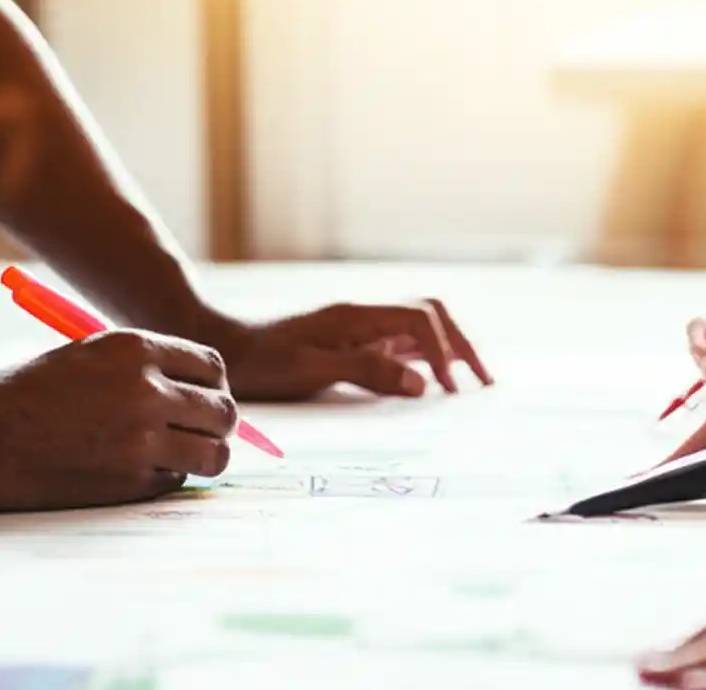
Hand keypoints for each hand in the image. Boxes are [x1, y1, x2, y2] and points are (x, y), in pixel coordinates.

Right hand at [0, 330, 236, 510]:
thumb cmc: (28, 395)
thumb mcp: (91, 357)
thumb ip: (147, 367)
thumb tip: (207, 391)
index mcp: (136, 348)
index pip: (213, 367)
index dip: (214, 387)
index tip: (202, 400)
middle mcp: (146, 389)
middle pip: (224, 411)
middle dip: (218, 425)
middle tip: (200, 434)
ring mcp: (141, 438)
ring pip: (215, 453)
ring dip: (205, 457)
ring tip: (183, 457)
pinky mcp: (130, 480)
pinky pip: (177, 481)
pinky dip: (166, 479)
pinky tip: (136, 472)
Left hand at [209, 299, 492, 401]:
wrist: (222, 348)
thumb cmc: (259, 362)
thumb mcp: (310, 369)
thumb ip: (368, 371)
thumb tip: (423, 384)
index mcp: (356, 316)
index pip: (420, 319)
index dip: (444, 351)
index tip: (449, 389)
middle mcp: (363, 315)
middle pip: (431, 314)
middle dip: (461, 344)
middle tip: (483, 382)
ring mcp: (359, 327)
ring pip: (419, 328)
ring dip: (448, 350)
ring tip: (469, 383)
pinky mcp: (351, 341)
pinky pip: (400, 343)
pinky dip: (424, 359)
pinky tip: (432, 382)